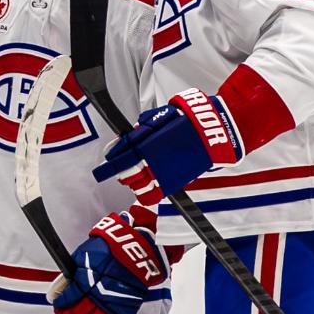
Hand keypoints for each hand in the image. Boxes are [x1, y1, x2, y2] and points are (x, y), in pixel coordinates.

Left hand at [51, 210, 168, 313]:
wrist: (133, 252)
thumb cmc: (107, 251)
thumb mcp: (82, 257)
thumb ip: (72, 275)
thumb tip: (60, 290)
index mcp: (86, 283)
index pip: (68, 302)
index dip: (60, 307)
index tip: (58, 306)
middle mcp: (98, 297)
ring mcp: (112, 306)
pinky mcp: (125, 312)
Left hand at [92, 88, 240, 200]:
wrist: (210, 131)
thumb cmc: (185, 121)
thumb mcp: (160, 118)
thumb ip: (143, 128)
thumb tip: (129, 135)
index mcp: (145, 145)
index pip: (120, 159)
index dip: (110, 165)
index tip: (103, 168)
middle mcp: (151, 162)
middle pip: (126, 175)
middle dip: (121, 173)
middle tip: (120, 171)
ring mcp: (161, 174)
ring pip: (137, 186)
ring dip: (133, 183)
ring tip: (134, 179)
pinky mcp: (173, 182)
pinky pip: (152, 195)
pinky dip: (146, 194)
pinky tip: (145, 189)